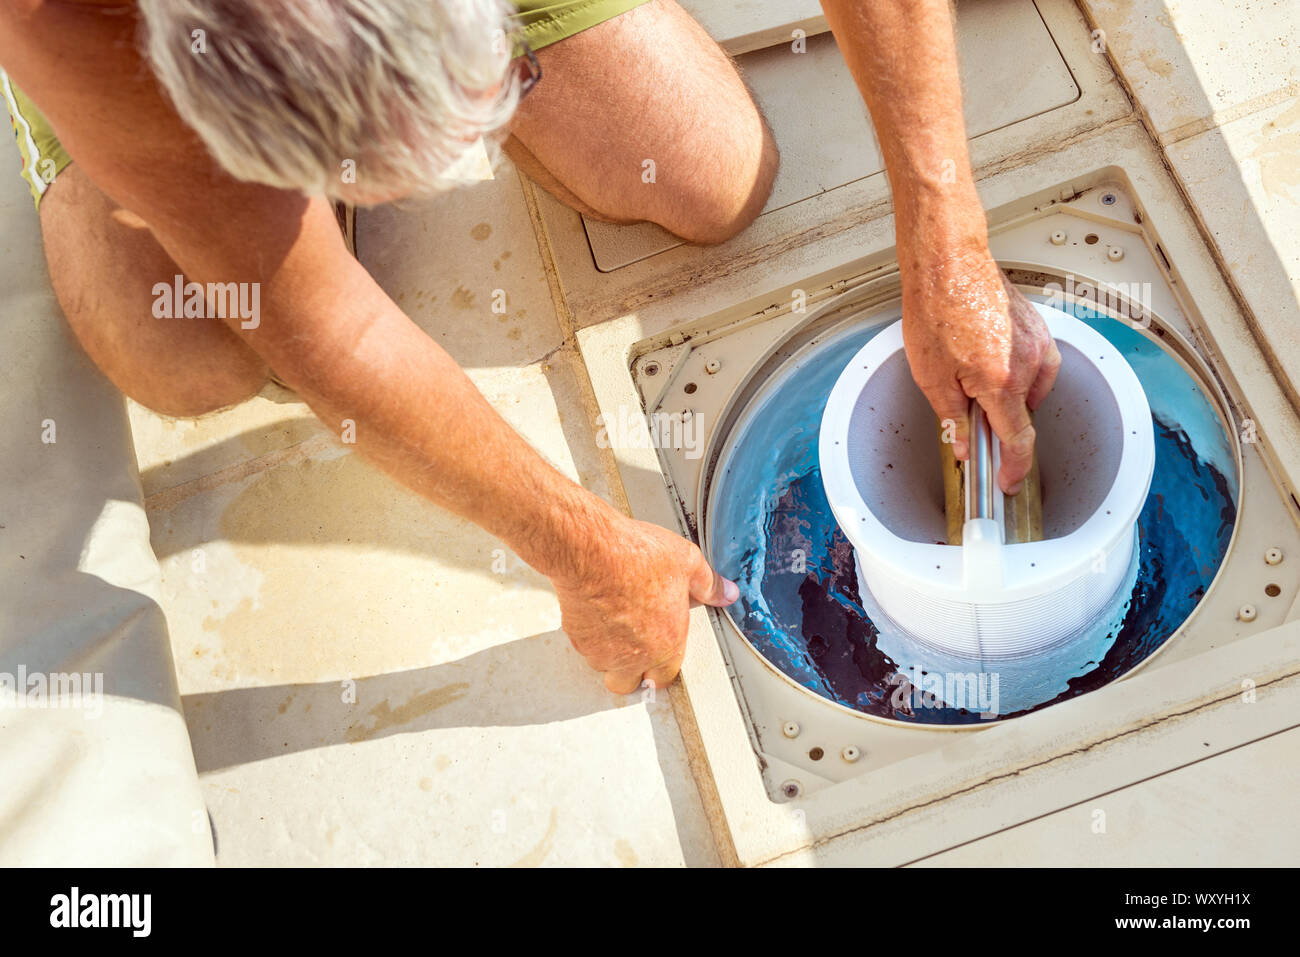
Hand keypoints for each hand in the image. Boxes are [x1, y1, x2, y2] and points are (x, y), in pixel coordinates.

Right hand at [551, 516, 737, 693]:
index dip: (662, 667)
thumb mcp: (686, 561)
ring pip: (604, 667)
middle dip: (632, 672)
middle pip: (630, 684)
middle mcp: (634, 655)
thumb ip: (708, 583)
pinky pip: (584, 648)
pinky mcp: (578, 639)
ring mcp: (602, 651)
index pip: (666, 676)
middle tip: (635, 647)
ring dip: (609, 654)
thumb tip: (726, 593)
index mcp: (666, 642)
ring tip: (614, 626)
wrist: (592, 551)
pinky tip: (596, 613)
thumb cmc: (635, 557)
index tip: (660, 653)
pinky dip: (590, 637)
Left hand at [900, 246, 1060, 492]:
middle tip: (969, 410)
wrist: (949, 263)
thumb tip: (964, 446)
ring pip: (1032, 389)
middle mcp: (1030, 364)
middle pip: (1023, 414)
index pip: (1018, 441)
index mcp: (1003, 383)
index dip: (1014, 468)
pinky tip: (989, 357)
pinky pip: (1036, 363)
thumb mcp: (931, 377)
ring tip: (973, 375)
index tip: (1009, 482)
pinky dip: (1017, 370)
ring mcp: (1039, 344)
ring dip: (1009, 394)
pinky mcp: (1039, 328)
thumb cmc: (936, 310)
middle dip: (1000, 420)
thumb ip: (952, 418)